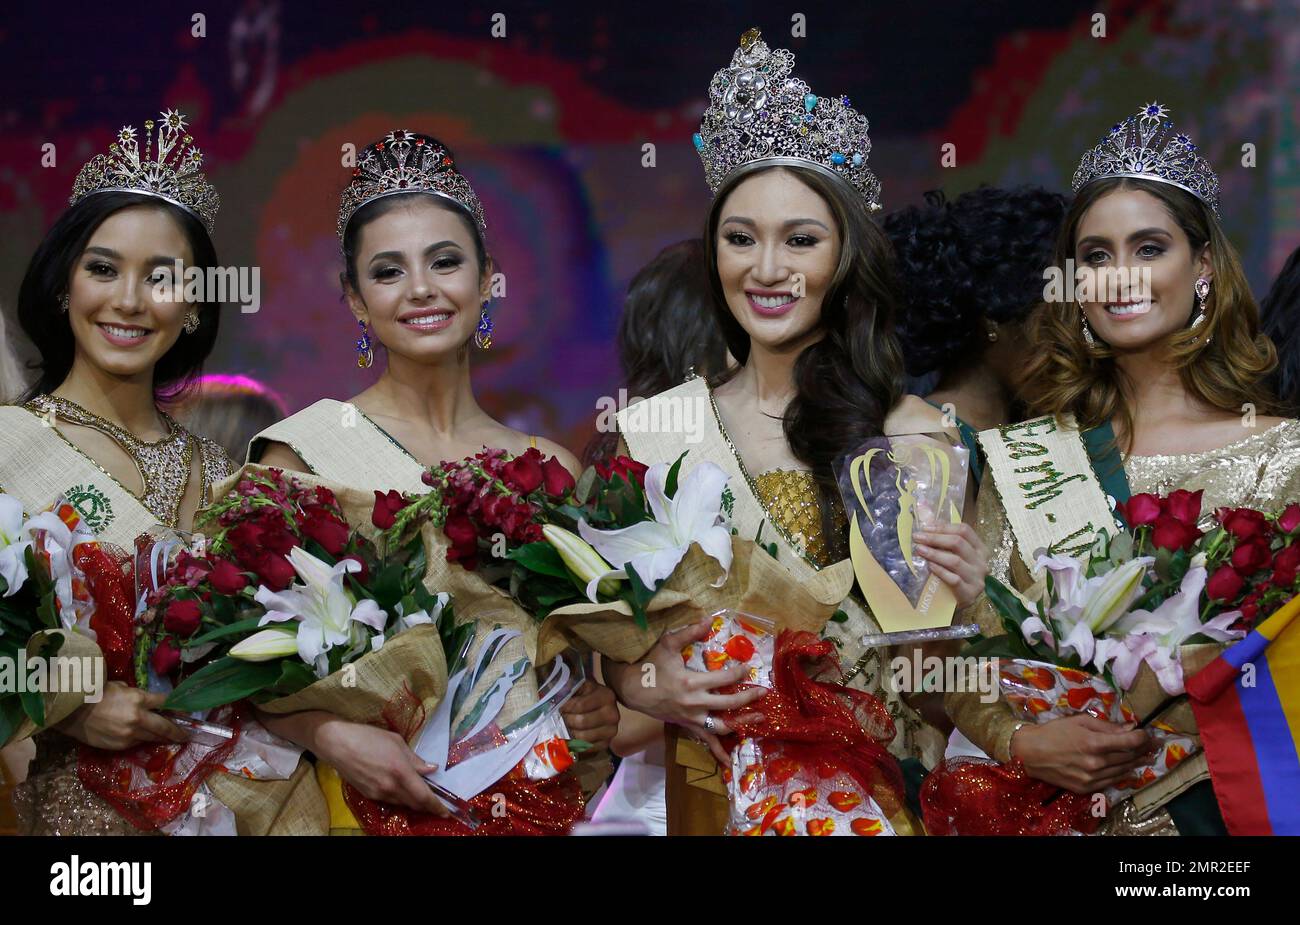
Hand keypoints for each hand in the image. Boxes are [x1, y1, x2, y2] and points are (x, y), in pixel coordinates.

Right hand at [56, 681, 187, 749]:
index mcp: (138, 699)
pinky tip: (145, 738)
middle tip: (187, 735)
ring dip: (162, 738)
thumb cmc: (94, 694)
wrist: (71, 711)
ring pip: (152, 737)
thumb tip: (147, 701)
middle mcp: (138, 718)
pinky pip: (137, 743)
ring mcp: (129, 734)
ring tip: (171, 738)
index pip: (165, 702)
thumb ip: (136, 694)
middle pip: (165, 726)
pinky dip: (142, 740)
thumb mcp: (120, 686)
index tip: (183, 710)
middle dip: (178, 731)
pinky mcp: (120, 746)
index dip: (175, 706)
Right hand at [312, 718, 449, 815]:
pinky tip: (400, 790)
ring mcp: (378, 794)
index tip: (446, 812)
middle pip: (414, 804)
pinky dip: (399, 799)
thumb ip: (415, 759)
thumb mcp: (397, 742)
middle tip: (435, 803)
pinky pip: (390, 801)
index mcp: (401, 771)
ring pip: (402, 804)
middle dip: (427, 806)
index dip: (437, 806)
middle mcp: (391, 787)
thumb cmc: (369, 737)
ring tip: (418, 793)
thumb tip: (431, 769)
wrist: (337, 744)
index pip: (424, 796)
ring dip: (413, 802)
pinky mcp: (369, 795)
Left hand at [560, 680, 619, 751]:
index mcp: (606, 696)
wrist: (600, 705)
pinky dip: (575, 744)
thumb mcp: (580, 686)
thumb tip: (555, 697)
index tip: (556, 707)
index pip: (580, 705)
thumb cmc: (586, 695)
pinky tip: (569, 737)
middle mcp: (613, 714)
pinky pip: (587, 748)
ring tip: (561, 728)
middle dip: (566, 721)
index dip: (565, 707)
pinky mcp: (606, 743)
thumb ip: (569, 688)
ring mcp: (611, 731)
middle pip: (582, 722)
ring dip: (568, 733)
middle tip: (557, 718)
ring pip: (583, 737)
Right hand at [602, 617, 765, 763]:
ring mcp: (691, 718)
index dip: (739, 673)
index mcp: (691, 682)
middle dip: (748, 698)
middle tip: (763, 692)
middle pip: (729, 704)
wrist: (631, 688)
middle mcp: (694, 703)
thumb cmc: (650, 664)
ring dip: (741, 723)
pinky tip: (729, 760)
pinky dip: (718, 751)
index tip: (749, 668)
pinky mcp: (686, 726)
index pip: (724, 679)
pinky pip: (705, 740)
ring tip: (758, 719)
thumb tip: (709, 619)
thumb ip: (689, 632)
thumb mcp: (667, 644)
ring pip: (721, 726)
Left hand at [914, 522, 988, 607]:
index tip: (925, 527)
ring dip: (934, 553)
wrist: (954, 605)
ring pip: (955, 561)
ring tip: (919, 550)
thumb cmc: (952, 575)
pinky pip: (953, 579)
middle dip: (935, 538)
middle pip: (958, 543)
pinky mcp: (969, 593)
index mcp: (979, 549)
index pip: (965, 530)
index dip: (944, 526)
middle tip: (917, 537)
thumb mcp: (950, 554)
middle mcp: (981, 562)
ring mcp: (977, 579)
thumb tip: (922, 509)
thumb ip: (940, 533)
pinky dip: (939, 571)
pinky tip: (928, 566)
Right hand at [1011, 714, 1152, 794]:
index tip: (1148, 734)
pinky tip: (1128, 769)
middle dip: (1143, 750)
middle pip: (1128, 757)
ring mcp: (1091, 778)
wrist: (1030, 753)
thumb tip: (1129, 728)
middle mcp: (1096, 763)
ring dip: (1136, 763)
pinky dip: (1122, 774)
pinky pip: (1111, 782)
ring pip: (1123, 771)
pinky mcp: (1086, 788)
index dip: (1143, 738)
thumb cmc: (1054, 732)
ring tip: (1145, 757)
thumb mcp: (1079, 721)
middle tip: (1153, 745)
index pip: (1129, 742)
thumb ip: (1106, 726)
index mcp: (1094, 743)